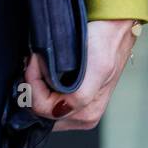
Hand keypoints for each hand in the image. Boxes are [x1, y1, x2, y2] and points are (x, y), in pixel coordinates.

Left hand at [20, 19, 138, 130]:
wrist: (115, 30)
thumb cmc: (106, 44)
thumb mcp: (97, 70)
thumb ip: (79, 97)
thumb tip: (57, 110)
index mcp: (87, 112)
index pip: (42, 109)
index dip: (33, 83)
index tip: (34, 60)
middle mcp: (84, 117)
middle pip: (41, 112)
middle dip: (32, 86)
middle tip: (34, 62)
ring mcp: (79, 111)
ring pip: (42, 108)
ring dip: (35, 85)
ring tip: (38, 64)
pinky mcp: (75, 102)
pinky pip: (48, 101)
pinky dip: (40, 85)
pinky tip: (43, 70)